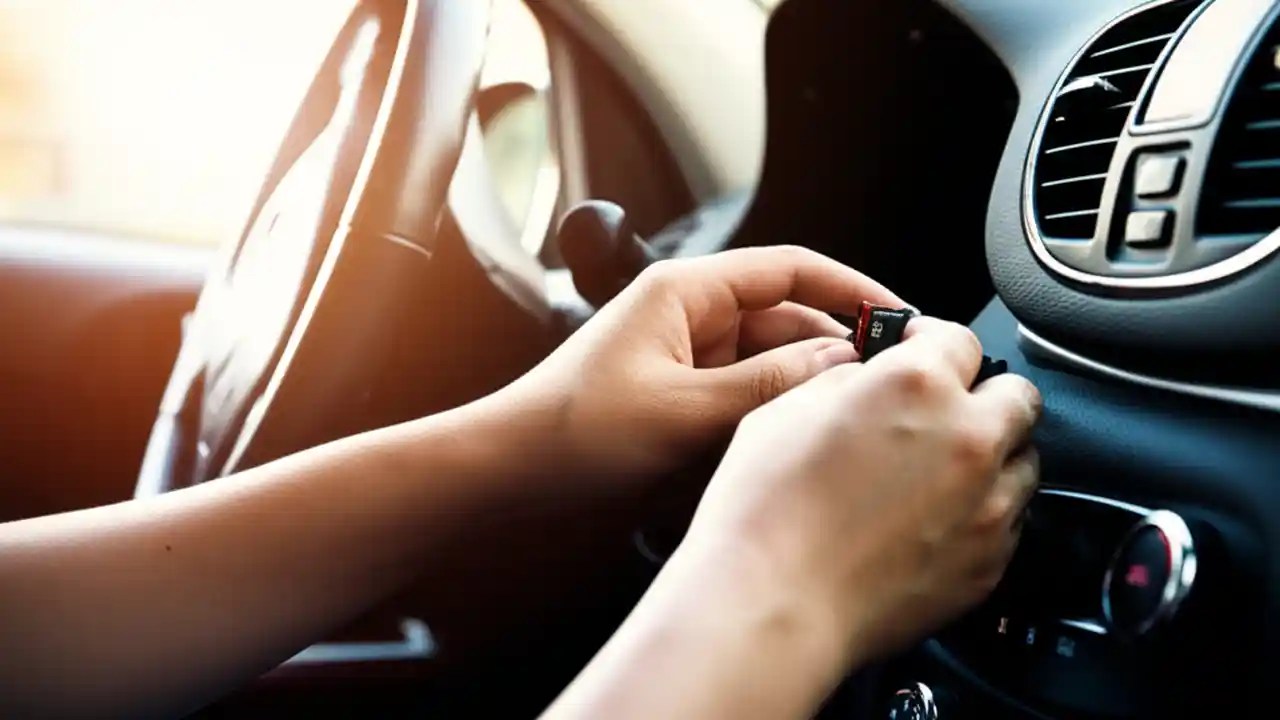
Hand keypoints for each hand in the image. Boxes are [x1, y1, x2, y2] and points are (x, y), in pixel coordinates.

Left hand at [502, 246, 903, 481]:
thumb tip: (840, 361)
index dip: (851, 287)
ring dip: (802, 382)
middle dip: (833, 344)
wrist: (509, 474)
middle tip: (881, 384)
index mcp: (686, 290)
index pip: (790, 268)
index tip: (898, 317)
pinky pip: (744, 387)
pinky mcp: (680, 389)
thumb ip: (770, 385)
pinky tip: (793, 435)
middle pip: (786, 314)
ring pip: (769, 356)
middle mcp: (688, 312)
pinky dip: (772, 406)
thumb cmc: (573, 433)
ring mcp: (684, 351)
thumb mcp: (684, 411)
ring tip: (841, 416)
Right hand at [681, 317, 1040, 670]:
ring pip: (1024, 461)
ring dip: (993, 457)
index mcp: (916, 385)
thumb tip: (868, 377)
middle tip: (943, 412)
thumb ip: (845, 380)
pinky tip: (934, 521)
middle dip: (984, 396)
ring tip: (939, 473)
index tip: (921, 354)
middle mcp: (968, 437)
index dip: (934, 343)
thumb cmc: (765, 511)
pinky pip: (1011, 522)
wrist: (774, 606)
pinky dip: (984, 513)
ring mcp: (988, 505)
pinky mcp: (990, 563)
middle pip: (1017, 396)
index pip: (961, 338)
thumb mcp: (786, 410)